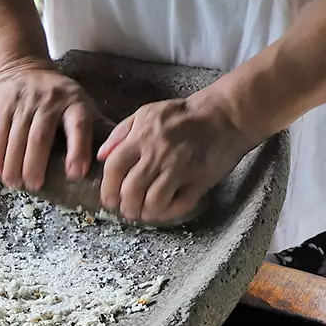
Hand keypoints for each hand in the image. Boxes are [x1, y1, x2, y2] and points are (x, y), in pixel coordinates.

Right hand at [0, 61, 100, 190]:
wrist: (24, 67)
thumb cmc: (60, 96)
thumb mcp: (81, 104)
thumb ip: (94, 128)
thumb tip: (115, 160)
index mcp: (75, 104)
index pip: (78, 126)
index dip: (78, 150)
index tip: (76, 174)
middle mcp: (50, 101)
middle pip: (41, 136)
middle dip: (36, 163)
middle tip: (35, 186)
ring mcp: (25, 101)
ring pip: (18, 136)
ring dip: (14, 163)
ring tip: (15, 183)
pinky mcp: (5, 104)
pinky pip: (0, 131)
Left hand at [97, 92, 258, 223]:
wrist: (224, 116)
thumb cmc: (183, 115)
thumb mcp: (147, 114)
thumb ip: (121, 133)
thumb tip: (100, 156)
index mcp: (141, 137)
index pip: (114, 169)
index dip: (108, 189)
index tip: (110, 199)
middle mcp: (158, 154)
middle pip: (131, 190)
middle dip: (125, 206)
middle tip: (127, 210)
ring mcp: (179, 169)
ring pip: (153, 202)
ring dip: (145, 212)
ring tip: (144, 211)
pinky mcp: (199, 180)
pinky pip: (178, 205)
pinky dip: (167, 212)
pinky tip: (163, 209)